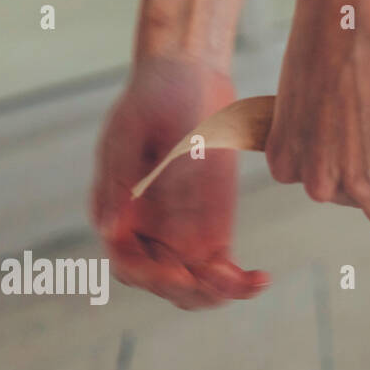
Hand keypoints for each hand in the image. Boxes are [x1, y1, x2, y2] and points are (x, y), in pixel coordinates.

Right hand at [91, 56, 268, 309]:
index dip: (153, 279)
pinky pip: (223, 271)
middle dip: (193, 291)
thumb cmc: (153, 97)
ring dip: (219, 294)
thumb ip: (117, 181)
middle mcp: (148, 232)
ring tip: (246, 282)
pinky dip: (240, 283)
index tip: (182, 275)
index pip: (129, 266)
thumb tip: (108, 227)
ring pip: (195, 286)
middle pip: (165, 285)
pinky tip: (261, 280)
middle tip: (221, 280)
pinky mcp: (212, 230)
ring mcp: (180, 234)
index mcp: (120, 214)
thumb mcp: (129, 133)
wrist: (190, 76)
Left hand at [265, 0, 369, 231]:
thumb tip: (354, 145)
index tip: (363, 126)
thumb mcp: (309, 99)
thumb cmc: (334, 35)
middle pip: (361, 204)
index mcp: (288, 162)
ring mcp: (358, 184)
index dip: (354, 159)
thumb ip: (324, 135)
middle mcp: (317, 182)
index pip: (327, 188)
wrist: (358, 12)